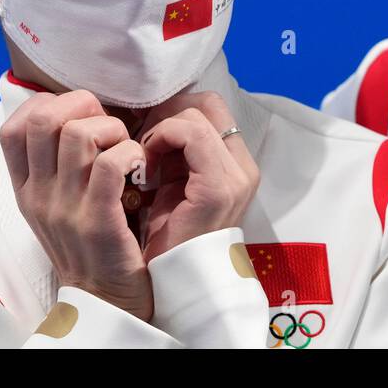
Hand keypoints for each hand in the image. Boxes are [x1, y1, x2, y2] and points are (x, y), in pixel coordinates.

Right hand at [0, 90, 153, 319]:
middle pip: (42, 119)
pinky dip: (131, 153)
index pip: (14, 126)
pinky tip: (140, 166)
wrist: (103, 301)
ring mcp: (65, 209)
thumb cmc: (91, 243)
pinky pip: (110, 164)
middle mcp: (39, 195)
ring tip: (127, 149)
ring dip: (113, 129)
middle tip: (109, 129)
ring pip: (79, 134)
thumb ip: (58, 164)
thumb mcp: (58, 203)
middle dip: (83, 106)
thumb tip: (78, 114)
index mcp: (27, 188)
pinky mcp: (98, 221)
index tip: (81, 117)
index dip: (50, 106)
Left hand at [137, 91, 260, 262]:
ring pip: (197, 116)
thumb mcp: (176, 186)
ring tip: (144, 158)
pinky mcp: (219, 187)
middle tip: (143, 139)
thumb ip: (178, 154)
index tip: (148, 132)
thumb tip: (156, 115)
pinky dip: (162, 138)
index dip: (177, 111)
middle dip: (168, 113)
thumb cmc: (168, 237)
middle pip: (208, 104)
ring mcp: (236, 178)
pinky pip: (190, 134)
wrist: (172, 283)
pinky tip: (146, 165)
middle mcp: (244, 169)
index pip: (213, 110)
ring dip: (161, 129)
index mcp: (237, 167)